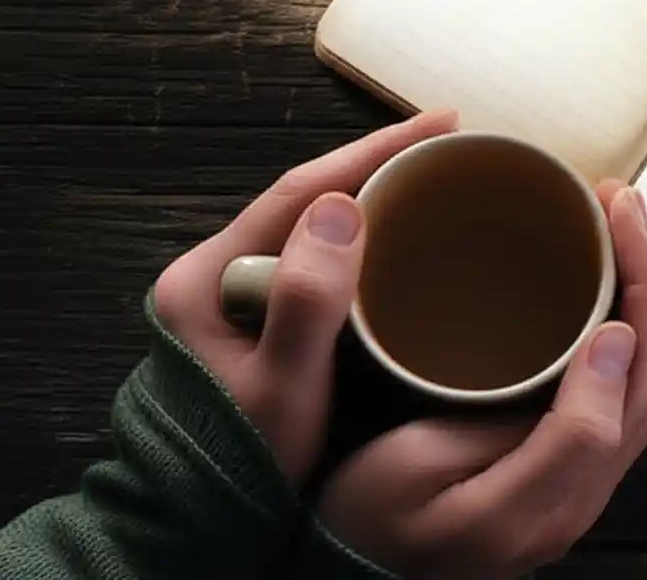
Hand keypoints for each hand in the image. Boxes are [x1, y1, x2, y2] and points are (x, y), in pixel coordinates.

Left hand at [151, 110, 458, 483]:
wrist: (198, 521)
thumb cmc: (239, 460)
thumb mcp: (280, 387)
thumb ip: (306, 303)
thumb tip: (343, 208)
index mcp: (211, 276)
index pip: (303, 190)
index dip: (373, 152)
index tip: (439, 126)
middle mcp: (219, 274)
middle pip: (310, 200)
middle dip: (379, 165)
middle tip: (448, 146)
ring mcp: (238, 297)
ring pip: (316, 229)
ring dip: (373, 198)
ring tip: (434, 181)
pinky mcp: (260, 322)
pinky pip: (319, 262)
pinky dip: (365, 241)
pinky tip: (401, 242)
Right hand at [317, 183, 646, 579]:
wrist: (355, 569)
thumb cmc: (365, 515)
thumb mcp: (409, 464)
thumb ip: (504, 426)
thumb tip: (601, 353)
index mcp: (546, 498)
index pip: (627, 393)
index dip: (635, 306)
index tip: (611, 229)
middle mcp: (583, 494)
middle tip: (621, 202)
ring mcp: (584, 483)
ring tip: (622, 226)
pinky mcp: (574, 466)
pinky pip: (631, 389)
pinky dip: (633, 324)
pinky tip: (607, 283)